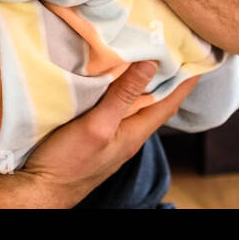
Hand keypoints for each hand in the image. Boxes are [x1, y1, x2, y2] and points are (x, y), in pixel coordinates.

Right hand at [19, 60, 200, 207]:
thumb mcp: (97, 125)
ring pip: (136, 104)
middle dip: (168, 77)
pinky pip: (118, 107)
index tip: (199, 57)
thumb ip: (123, 96)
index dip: (186, 80)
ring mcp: (112, 136)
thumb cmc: (69, 163)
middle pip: (156, 101)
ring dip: (146, 82)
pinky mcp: (95, 135)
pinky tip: (116, 79)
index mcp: (135, 133)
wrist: (39, 190)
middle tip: (175, 49)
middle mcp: (128, 134)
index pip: (170, 102)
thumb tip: (152, 64)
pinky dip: (123, 89)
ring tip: (150, 56)